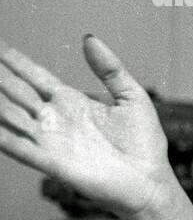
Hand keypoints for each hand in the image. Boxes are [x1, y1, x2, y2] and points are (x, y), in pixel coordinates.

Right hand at [0, 35, 173, 217]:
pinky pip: (21, 148)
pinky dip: (5, 139)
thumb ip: (110, 69)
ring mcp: (52, 141)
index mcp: (74, 103)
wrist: (149, 181)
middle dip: (1, 79)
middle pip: (19, 94)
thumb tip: (90, 39)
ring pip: (13, 118)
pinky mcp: (53, 163)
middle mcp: (57, 120)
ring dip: (0, 106)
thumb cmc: (144, 144)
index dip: (18, 63)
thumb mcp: (131, 97)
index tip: (1, 47)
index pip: (37, 78)